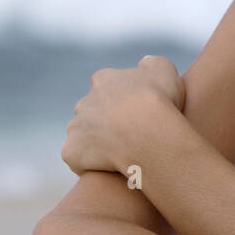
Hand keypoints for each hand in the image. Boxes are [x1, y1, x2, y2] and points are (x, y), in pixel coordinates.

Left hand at [61, 55, 184, 176]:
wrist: (146, 132)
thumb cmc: (159, 101)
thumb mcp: (163, 70)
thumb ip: (151, 64)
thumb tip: (143, 64)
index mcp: (104, 80)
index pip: (106, 86)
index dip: (122, 99)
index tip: (137, 111)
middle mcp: (84, 101)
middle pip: (91, 111)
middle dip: (105, 121)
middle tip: (128, 136)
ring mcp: (75, 127)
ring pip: (82, 136)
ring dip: (96, 144)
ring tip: (119, 156)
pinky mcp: (71, 152)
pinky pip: (77, 160)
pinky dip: (88, 165)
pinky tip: (107, 170)